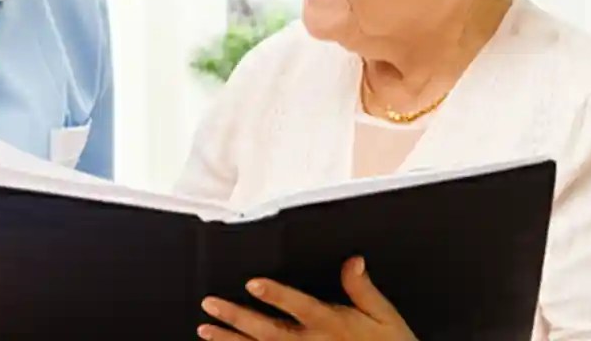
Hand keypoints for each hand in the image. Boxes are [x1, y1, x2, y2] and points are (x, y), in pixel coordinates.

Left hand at [198, 257, 416, 340]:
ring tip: (205, 330)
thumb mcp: (385, 316)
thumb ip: (363, 288)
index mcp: (332, 324)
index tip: (253, 283)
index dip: (276, 295)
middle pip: (269, 331)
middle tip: (211, 305)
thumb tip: (352, 260)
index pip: (300, 307)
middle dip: (238, 318)